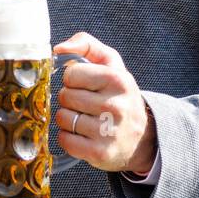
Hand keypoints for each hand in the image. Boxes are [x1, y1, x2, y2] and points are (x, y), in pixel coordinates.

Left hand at [53, 33, 157, 172]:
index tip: (84, 85)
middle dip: (69, 99)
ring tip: (84, 119)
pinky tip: (81, 135)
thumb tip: (58, 49)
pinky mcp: (99, 153)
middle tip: (85, 104)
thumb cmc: (118, 95)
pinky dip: (68, 137)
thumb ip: (86, 45)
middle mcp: (116, 106)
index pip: (72, 74)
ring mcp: (108, 132)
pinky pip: (65, 140)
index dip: (73, 80)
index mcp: (118, 80)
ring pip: (63, 118)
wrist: (140, 137)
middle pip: (65, 96)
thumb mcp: (111, 64)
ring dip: (67, 119)